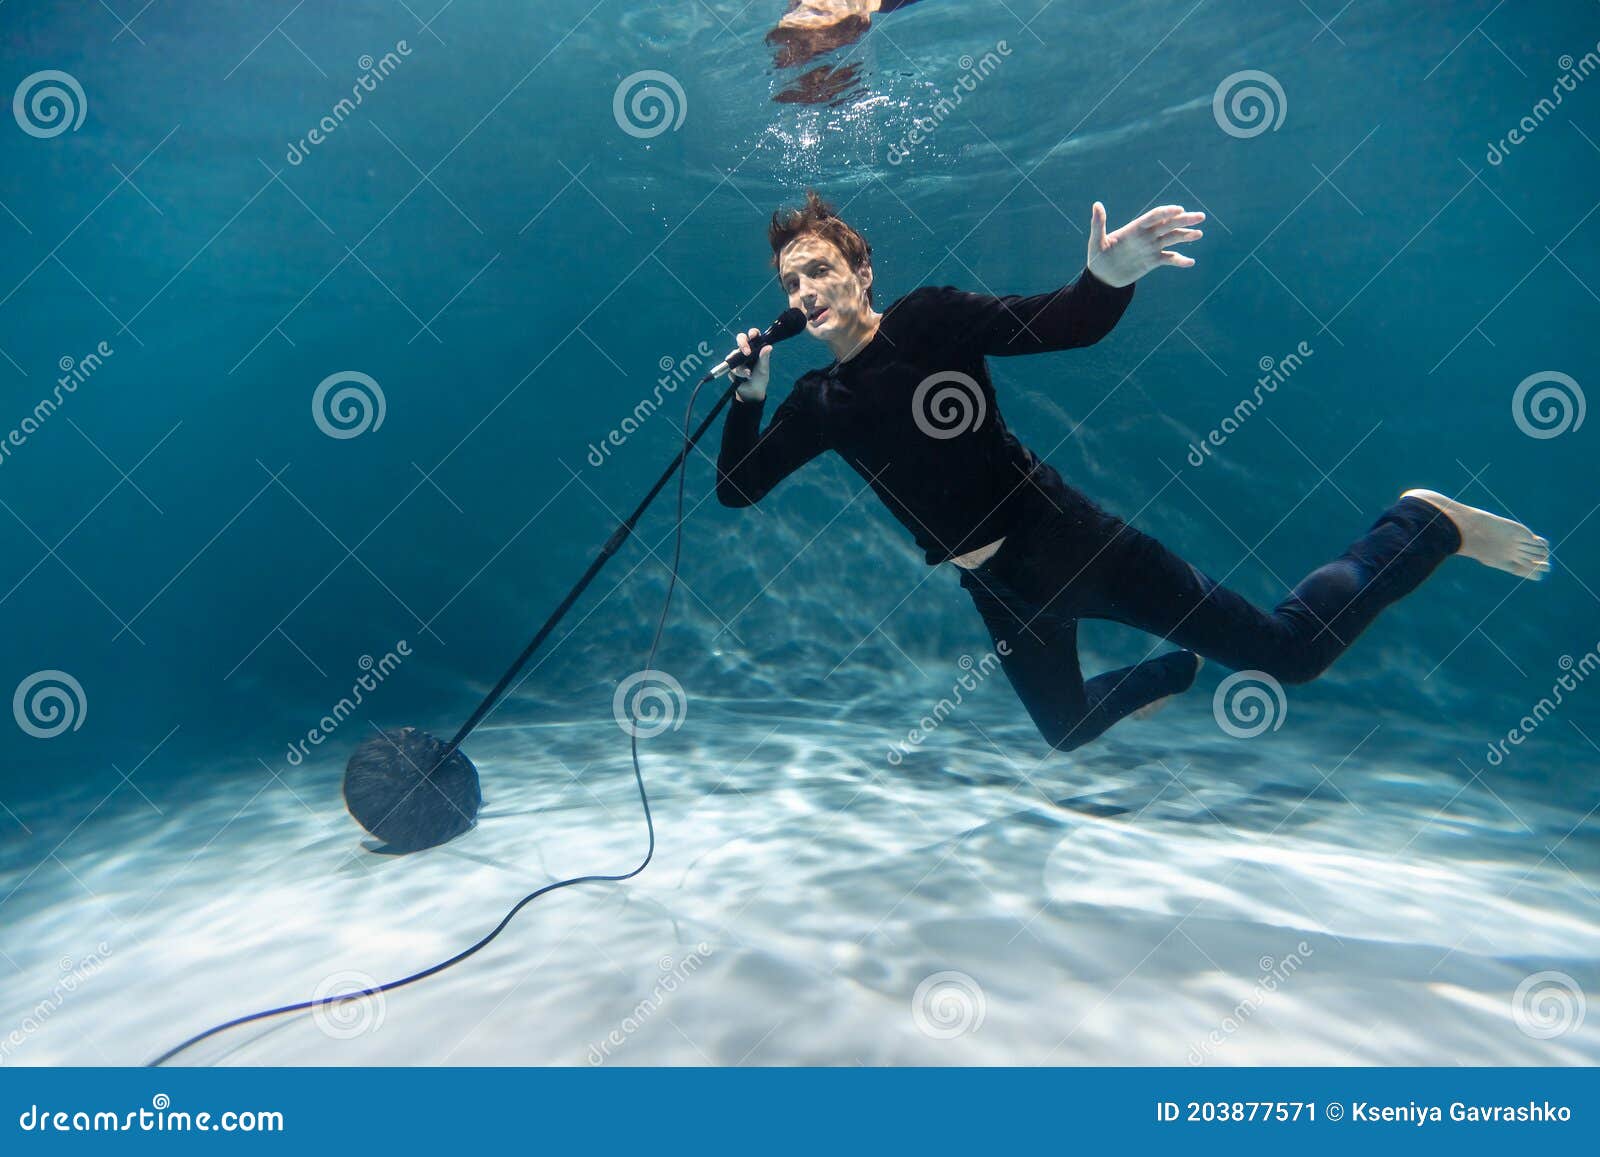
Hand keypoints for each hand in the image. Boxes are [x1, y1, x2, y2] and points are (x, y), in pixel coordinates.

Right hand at [727, 327, 772, 401]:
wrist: (751, 391)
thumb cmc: (760, 378)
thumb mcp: (764, 369)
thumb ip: (764, 358)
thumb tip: (769, 347)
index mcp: (756, 348)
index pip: (753, 336)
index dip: (752, 333)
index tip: (753, 336)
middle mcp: (746, 350)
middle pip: (740, 339)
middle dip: (742, 344)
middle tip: (747, 352)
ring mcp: (737, 357)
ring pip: (735, 354)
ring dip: (742, 366)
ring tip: (749, 375)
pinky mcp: (731, 365)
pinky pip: (732, 366)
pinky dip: (739, 372)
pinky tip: (744, 377)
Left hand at [1086, 202, 1204, 287]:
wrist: (1102, 277)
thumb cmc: (1098, 258)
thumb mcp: (1097, 242)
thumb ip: (1099, 224)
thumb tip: (1097, 204)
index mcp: (1134, 229)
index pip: (1153, 217)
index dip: (1166, 212)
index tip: (1179, 210)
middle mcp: (1146, 236)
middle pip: (1168, 225)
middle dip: (1184, 220)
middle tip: (1200, 216)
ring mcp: (1151, 248)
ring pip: (1172, 239)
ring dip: (1186, 236)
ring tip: (1199, 234)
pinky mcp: (1153, 262)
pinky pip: (1169, 259)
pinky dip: (1179, 260)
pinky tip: (1190, 262)